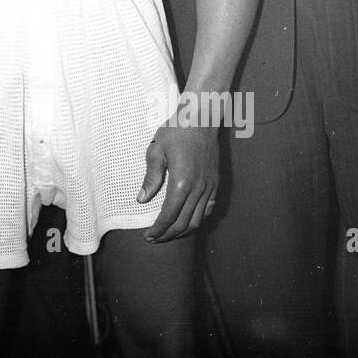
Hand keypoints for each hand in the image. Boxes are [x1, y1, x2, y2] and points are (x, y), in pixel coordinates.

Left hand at [137, 123, 217, 242]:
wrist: (201, 118)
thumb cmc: (176, 131)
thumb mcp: (156, 151)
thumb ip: (151, 178)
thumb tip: (142, 200)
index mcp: (182, 182)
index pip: (169, 215)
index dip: (158, 229)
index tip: (147, 236)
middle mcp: (198, 188)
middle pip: (184, 222)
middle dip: (168, 234)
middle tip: (154, 239)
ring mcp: (210, 187)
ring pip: (198, 219)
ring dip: (182, 231)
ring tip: (168, 234)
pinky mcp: (216, 183)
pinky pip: (209, 209)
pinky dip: (198, 220)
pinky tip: (187, 221)